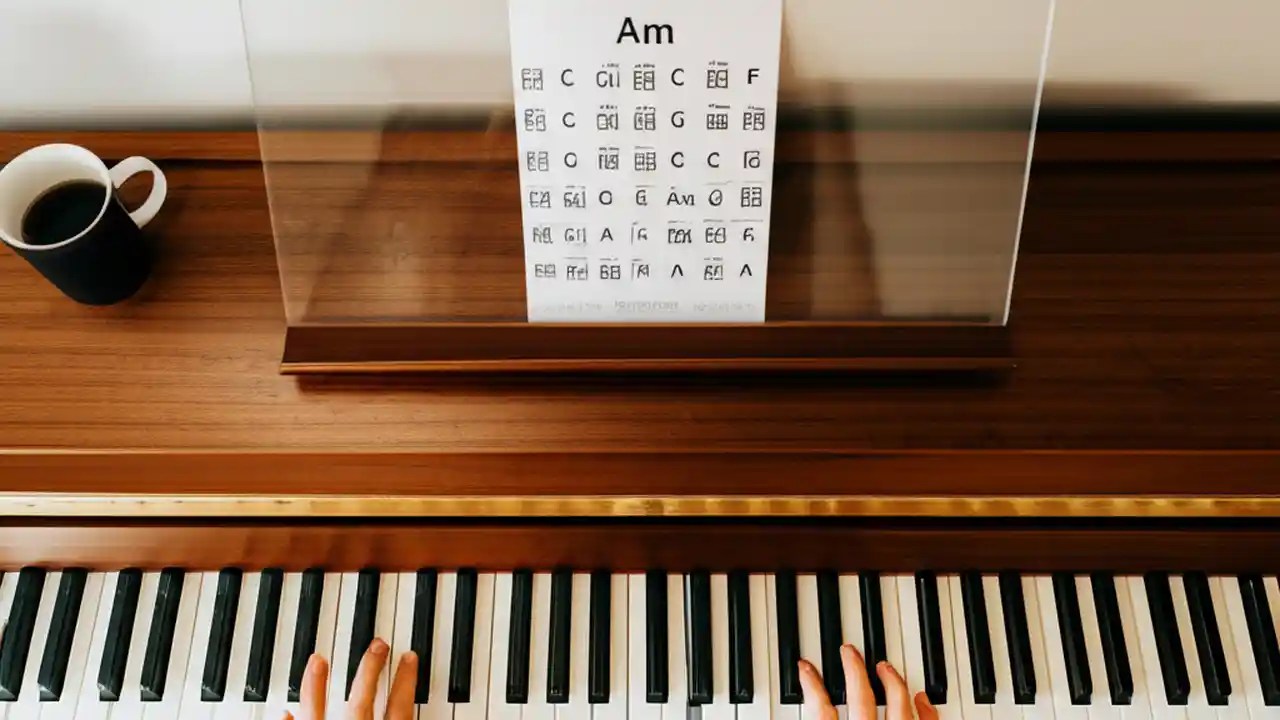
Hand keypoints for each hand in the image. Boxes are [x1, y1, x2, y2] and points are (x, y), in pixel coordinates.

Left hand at [286, 638, 417, 719]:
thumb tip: (430, 716)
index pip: (399, 709)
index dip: (406, 681)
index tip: (409, 658)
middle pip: (361, 701)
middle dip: (369, 669)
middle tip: (377, 645)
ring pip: (318, 712)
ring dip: (317, 686)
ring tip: (317, 659)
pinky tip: (286, 711)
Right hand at [797, 644, 936, 719]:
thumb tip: (801, 716)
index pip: (821, 711)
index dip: (812, 686)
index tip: (806, 667)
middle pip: (862, 698)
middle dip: (854, 670)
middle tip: (848, 651)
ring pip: (898, 706)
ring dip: (892, 682)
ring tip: (885, 665)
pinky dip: (926, 711)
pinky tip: (921, 698)